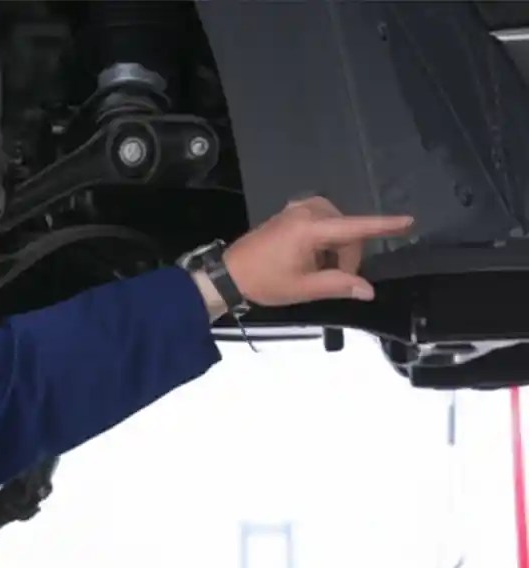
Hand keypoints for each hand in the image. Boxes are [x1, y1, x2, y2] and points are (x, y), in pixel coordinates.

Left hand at [223, 195, 413, 305]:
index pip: (355, 227)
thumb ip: (338, 285)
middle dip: (347, 255)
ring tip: (315, 269)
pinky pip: (322, 223)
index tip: (409, 221)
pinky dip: (324, 241)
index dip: (384, 225)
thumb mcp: (303, 288)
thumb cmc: (264, 281)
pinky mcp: (291, 213)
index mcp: (310, 228)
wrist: (228, 274)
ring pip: (336, 227)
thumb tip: (368, 290)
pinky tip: (310, 258)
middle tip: (330, 278)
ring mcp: (297, 209)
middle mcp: (306, 211)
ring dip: (335, 249)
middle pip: (347, 231)